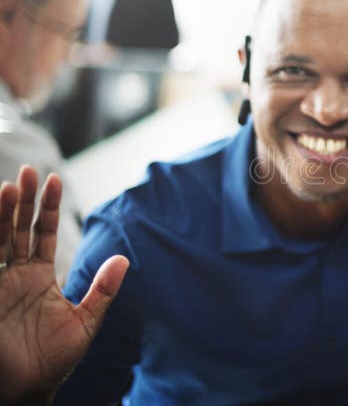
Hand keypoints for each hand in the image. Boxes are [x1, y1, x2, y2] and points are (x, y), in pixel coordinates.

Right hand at [0, 166, 128, 403]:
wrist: (28, 389)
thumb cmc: (54, 360)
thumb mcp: (85, 322)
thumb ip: (103, 291)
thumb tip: (124, 259)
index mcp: (38, 277)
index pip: (40, 233)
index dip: (46, 207)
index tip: (53, 180)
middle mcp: (14, 276)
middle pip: (16, 229)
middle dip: (22, 201)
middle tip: (30, 172)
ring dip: (0, 216)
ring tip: (8, 188)